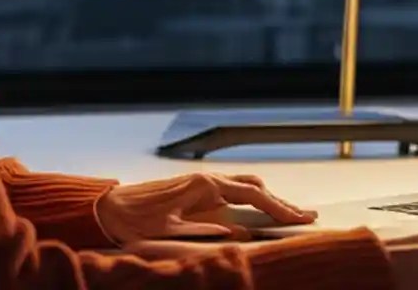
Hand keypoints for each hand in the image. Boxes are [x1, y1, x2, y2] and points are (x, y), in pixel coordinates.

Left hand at [96, 173, 316, 243]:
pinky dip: (253, 199)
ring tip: (290, 213)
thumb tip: (239, 237)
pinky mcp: (198, 190)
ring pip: (246, 188)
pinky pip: (234, 192)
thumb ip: (206, 232)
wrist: (110, 207)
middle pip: (256, 189)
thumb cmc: (136, 219)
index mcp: (206, 186)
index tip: (299, 219)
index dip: (279, 208)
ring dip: (269, 200)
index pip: (254, 196)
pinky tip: (262, 209)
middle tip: (307, 216)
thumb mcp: (171, 231)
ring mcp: (204, 183)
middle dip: (282, 203)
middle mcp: (208, 180)